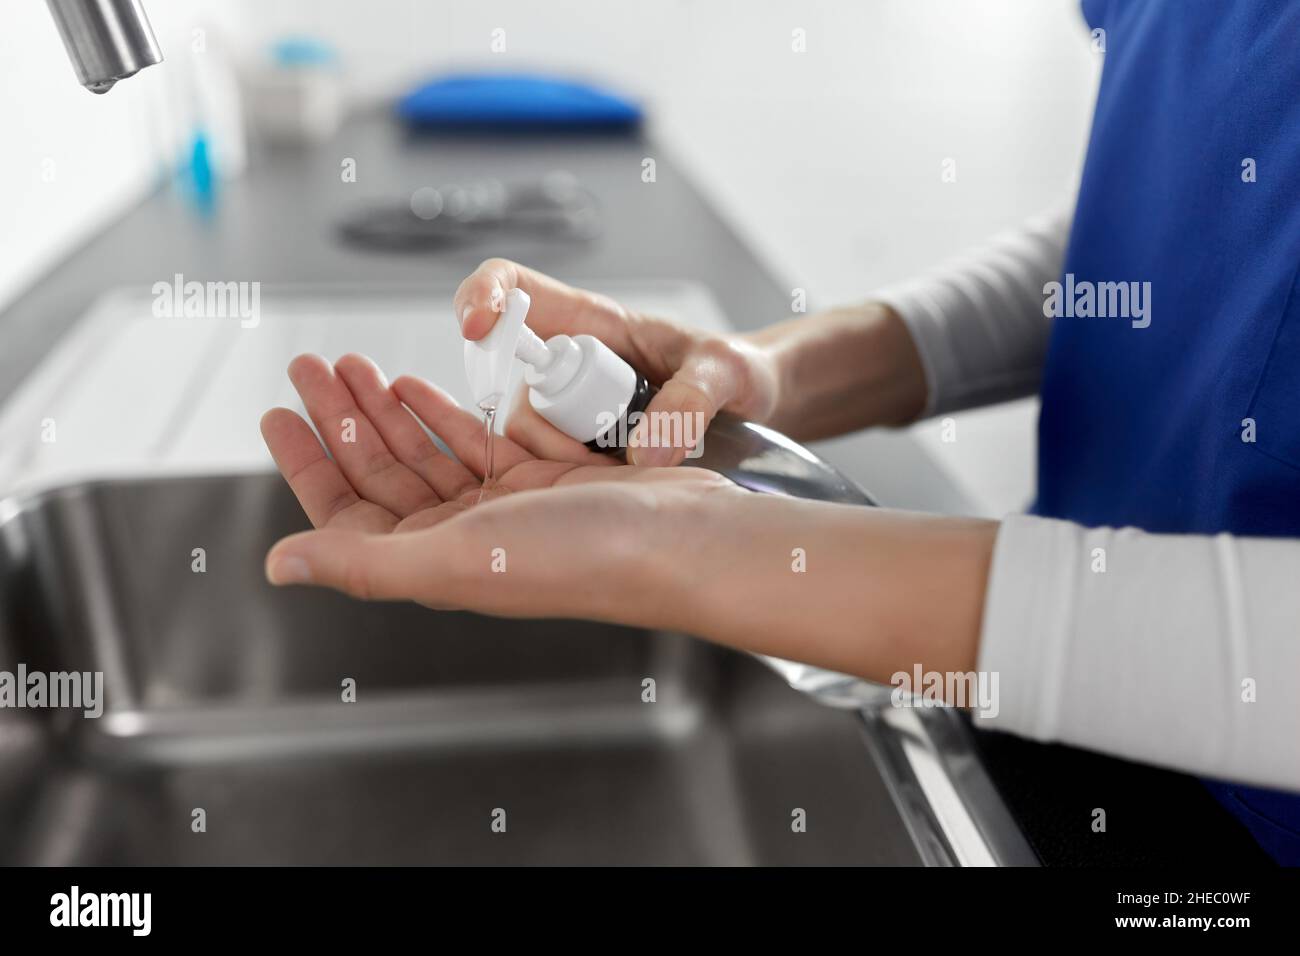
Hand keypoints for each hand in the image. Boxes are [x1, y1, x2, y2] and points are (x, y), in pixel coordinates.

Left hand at [259, 353, 734, 619]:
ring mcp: (502, 508)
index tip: (277, 413)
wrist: (682, 539)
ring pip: (424, 451)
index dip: (306, 464)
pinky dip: (443, 411)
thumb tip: (277, 567)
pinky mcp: (541, 479)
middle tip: (311, 365)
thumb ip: (362, 562)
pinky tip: (418, 385)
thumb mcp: (459, 555)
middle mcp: (462, 538)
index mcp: (433, 562)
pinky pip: (476, 440)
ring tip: (356, 364)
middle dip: (342, 418)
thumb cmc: (583, 556)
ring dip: (385, 408)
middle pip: (380, 473)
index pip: (345, 513)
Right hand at [454, 259, 779, 465]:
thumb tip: (641, 452)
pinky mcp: (574, 450)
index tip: (479, 329)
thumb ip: (690, 403)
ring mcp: (567, 410)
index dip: (482, 297)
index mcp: (593, 322)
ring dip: (562, 463)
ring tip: (626, 473)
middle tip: (606, 451)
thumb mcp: (725, 374)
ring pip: (526, 440)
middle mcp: (567, 363)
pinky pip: (545, 470)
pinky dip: (568, 484)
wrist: (754, 408)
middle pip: (514, 387)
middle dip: (546, 426)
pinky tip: (614, 490)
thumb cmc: (738, 371)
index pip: (513, 286)